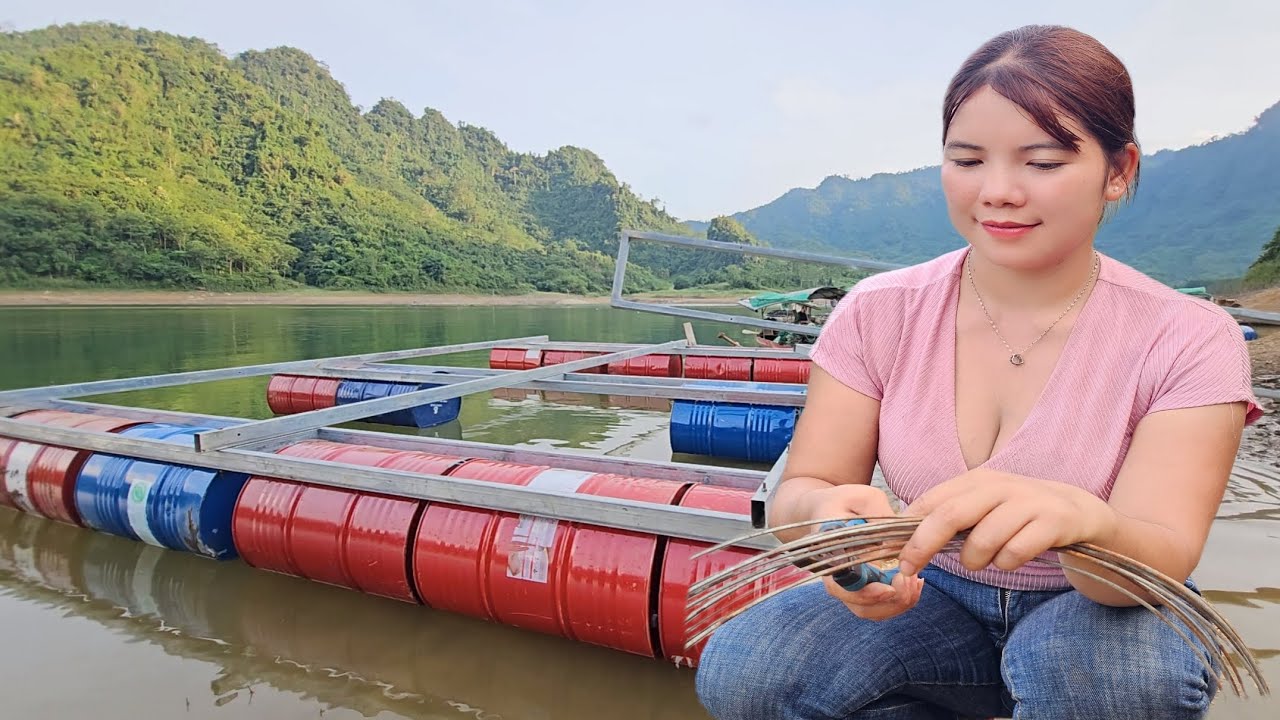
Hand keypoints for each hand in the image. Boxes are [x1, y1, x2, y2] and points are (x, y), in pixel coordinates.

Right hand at [800, 484, 923, 619]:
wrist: (824, 510)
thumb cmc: (843, 502)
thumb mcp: (862, 497)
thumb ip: (879, 514)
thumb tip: (897, 537)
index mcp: (831, 553)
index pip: (842, 584)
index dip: (866, 593)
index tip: (890, 589)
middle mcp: (835, 576)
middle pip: (859, 606)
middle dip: (891, 603)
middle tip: (913, 582)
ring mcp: (847, 586)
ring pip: (870, 611)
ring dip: (897, 605)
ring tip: (916, 582)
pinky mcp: (859, 588)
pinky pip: (877, 606)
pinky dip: (898, 601)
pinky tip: (913, 582)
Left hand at [898, 469, 1118, 576]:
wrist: (1081, 512)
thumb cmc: (1020, 515)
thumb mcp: (985, 507)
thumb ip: (950, 516)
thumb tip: (904, 535)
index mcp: (978, 479)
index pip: (933, 500)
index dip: (908, 528)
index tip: (894, 552)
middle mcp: (1000, 486)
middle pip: (950, 516)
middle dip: (923, 545)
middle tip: (909, 569)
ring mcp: (1028, 502)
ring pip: (983, 541)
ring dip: (975, 561)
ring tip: (983, 561)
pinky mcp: (1053, 522)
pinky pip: (1015, 553)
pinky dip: (1006, 564)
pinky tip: (1012, 559)